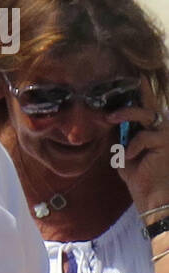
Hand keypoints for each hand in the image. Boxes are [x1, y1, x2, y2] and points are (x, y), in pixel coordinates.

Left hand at [108, 79, 168, 214]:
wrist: (153, 197)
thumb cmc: (141, 178)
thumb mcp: (126, 154)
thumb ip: (122, 138)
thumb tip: (110, 122)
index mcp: (154, 129)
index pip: (146, 106)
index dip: (141, 90)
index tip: (134, 75)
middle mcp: (164, 128)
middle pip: (149, 104)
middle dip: (139, 90)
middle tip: (126, 82)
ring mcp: (167, 133)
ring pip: (146, 114)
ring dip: (127, 113)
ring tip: (111, 117)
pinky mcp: (165, 142)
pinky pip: (143, 137)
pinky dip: (132, 147)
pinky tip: (131, 158)